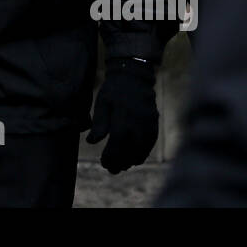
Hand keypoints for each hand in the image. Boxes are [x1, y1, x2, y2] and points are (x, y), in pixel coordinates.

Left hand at [86, 57, 158, 173]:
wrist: (135, 76)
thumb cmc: (115, 90)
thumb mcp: (102, 103)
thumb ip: (99, 123)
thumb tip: (91, 141)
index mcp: (122, 120)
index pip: (116, 147)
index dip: (110, 158)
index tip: (103, 162)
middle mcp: (137, 126)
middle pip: (129, 153)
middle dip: (119, 164)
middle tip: (111, 169)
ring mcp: (148, 126)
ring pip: (141, 152)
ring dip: (130, 161)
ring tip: (121, 165)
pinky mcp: (154, 126)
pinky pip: (149, 145)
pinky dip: (141, 154)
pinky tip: (133, 157)